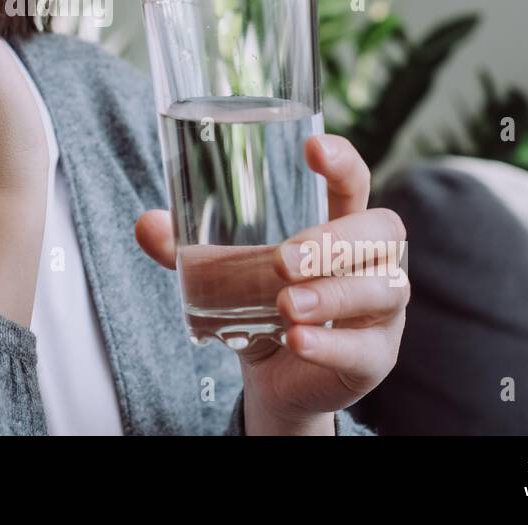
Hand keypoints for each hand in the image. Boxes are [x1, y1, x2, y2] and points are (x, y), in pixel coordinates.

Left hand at [135, 133, 407, 433]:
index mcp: (340, 226)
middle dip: (335, 241)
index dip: (341, 162)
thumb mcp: (224, 275)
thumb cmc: (260, 308)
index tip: (312, 147)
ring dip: (332, 295)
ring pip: (382, 290)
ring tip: (284, 306)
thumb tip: (145, 224)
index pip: (354, 183)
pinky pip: (366, 349)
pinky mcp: (375, 358)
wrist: (274, 380)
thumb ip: (187, 250)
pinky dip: (330, 344)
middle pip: (382, 232)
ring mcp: (381, 312)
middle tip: (282, 260)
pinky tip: (297, 341)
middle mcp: (372, 262)